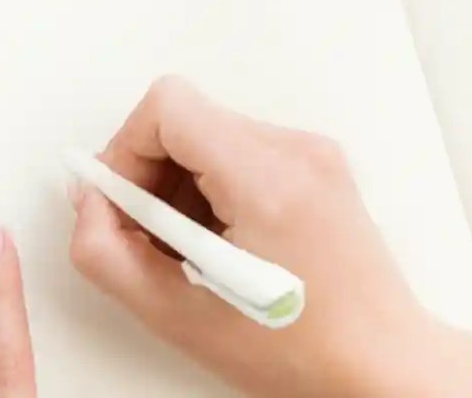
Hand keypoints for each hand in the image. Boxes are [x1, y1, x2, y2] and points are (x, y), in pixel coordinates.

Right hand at [66, 77, 431, 396]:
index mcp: (268, 180)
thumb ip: (110, 255)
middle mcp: (297, 152)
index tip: (121, 204)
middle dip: (151, 176)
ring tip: (194, 255)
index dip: (126, 150)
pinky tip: (223, 247)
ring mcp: (315, 155)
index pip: (169, 107)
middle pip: (188, 120)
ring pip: (212, 136)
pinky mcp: (320, 169)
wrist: (383, 365)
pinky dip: (215, 191)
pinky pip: (244, 154)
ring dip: (182, 188)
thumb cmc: (305, 352)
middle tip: (151, 242)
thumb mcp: (181, 318)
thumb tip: (88, 205)